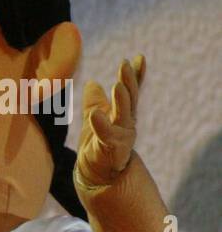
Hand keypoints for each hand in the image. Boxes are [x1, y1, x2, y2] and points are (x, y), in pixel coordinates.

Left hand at [76, 55, 143, 189]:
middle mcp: (126, 122)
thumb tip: (92, 83)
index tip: (138, 58)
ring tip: (117, 85)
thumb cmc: (97, 144)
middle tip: (125, 64)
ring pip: (123, 115)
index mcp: (123, 113)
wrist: (94, 172)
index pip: (130, 91)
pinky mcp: (112, 148)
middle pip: (129, 99)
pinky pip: (106, 135)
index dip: (135, 75)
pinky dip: (101, 125)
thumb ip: (95, 101)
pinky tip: (95, 115)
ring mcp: (122, 135)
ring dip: (121, 100)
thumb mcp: (95, 116)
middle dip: (129, 81)